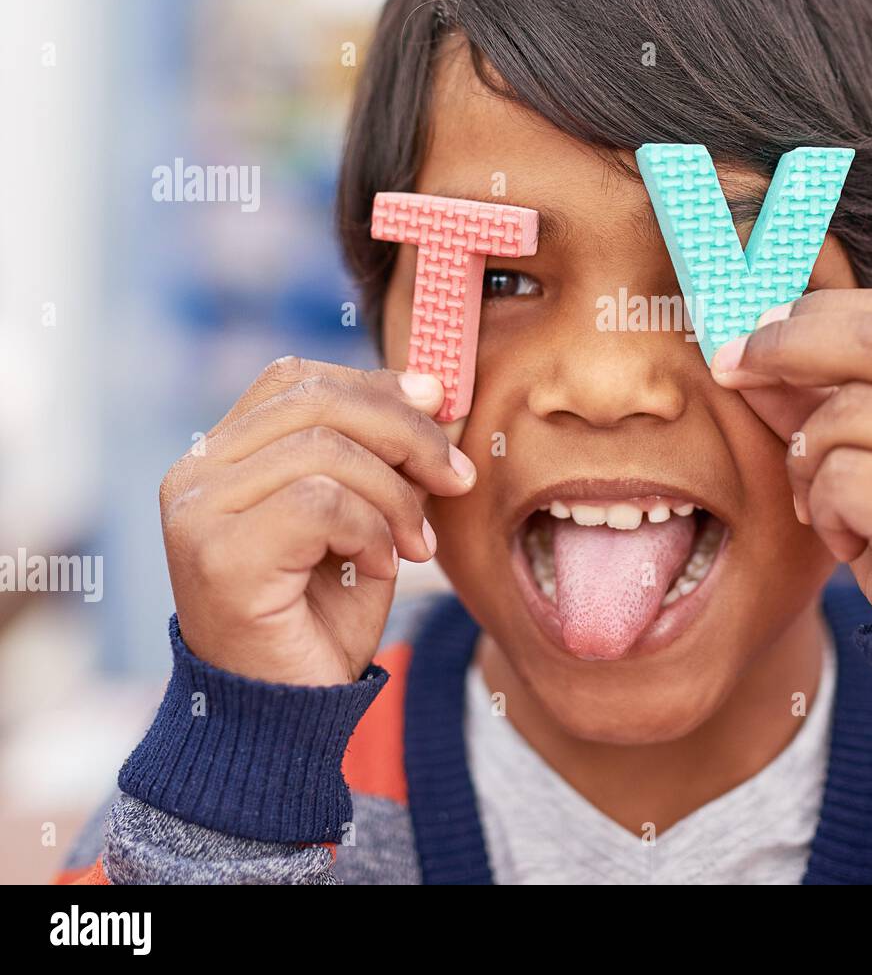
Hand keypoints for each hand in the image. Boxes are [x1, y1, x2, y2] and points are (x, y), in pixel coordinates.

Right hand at [159, 358, 475, 685]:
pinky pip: (321, 503)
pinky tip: (378, 565)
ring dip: (395, 495)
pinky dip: (370, 529)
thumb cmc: (323, 612)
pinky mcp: (219, 555)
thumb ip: (384, 453)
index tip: (441, 408)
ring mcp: (198, 512)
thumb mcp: (366, 513)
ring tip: (414, 543)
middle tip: (455, 478)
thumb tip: (434, 386)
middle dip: (406, 432)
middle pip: (316, 400)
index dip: (375, 385)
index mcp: (222, 454)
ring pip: (326, 450)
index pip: (297, 378)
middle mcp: (194, 474)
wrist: (286, 714)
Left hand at [711, 290, 871, 633]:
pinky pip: (842, 480)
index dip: (819, 312)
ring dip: (810, 467)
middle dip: (784, 348)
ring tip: (838, 512)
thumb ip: (820, 399)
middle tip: (728, 366)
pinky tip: (856, 545)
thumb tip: (743, 344)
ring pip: (844, 417)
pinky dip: (825, 514)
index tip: (752, 327)